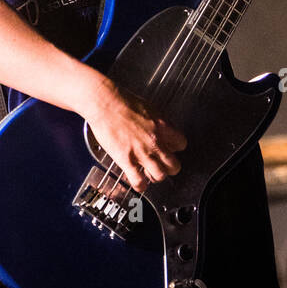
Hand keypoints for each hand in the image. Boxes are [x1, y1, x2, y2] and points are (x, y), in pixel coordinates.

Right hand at [81, 77, 186, 191]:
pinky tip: (139, 183)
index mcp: (163, 126)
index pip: (181, 144)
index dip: (174, 148)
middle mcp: (155, 141)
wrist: (105, 103)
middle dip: (169, 167)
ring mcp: (142, 152)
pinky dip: (140, 186)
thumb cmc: (122, 101)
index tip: (169, 149)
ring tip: (150, 174)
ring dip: (156, 176)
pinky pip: (139, 181)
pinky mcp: (127, 159)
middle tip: (163, 165)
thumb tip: (159, 128)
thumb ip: (157, 122)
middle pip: (174, 164)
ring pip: (160, 175)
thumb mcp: (149, 107)